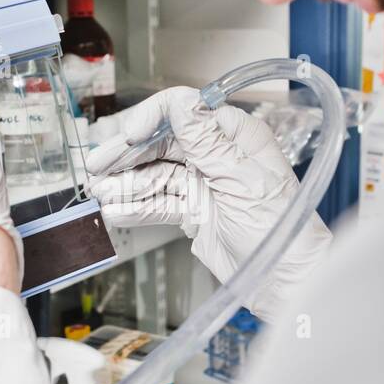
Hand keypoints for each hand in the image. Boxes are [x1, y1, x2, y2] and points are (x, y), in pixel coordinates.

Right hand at [86, 87, 330, 324]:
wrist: (286, 280)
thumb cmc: (283, 231)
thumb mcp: (242, 182)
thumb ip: (208, 143)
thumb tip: (182, 103)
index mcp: (237, 137)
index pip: (186, 112)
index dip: (153, 120)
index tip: (129, 136)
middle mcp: (219, 155)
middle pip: (163, 144)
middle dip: (128, 156)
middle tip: (97, 166)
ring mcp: (205, 183)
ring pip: (156, 175)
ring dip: (127, 184)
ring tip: (101, 193)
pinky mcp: (195, 211)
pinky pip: (160, 203)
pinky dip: (138, 207)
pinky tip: (117, 212)